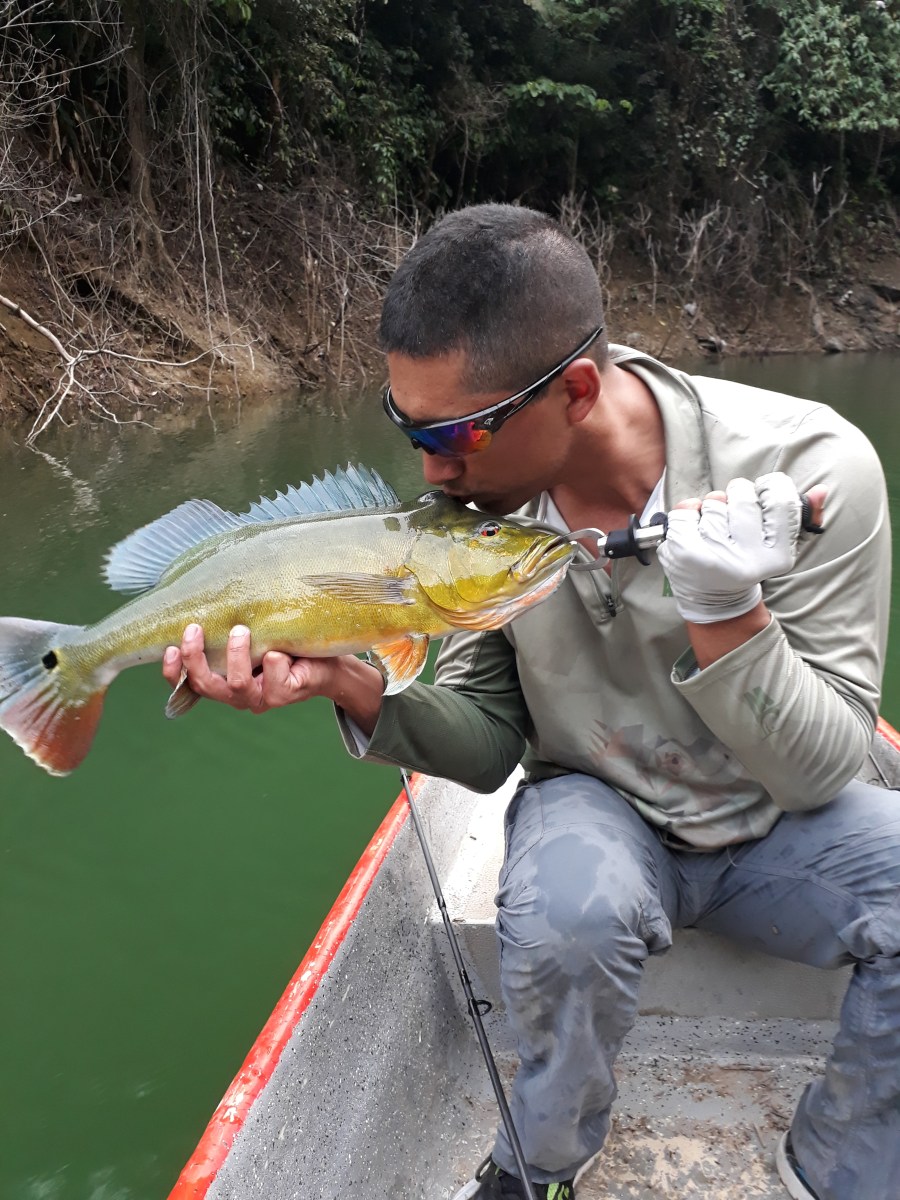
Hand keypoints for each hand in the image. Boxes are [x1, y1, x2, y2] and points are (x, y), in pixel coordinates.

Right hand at [162, 623, 340, 712]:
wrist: (325, 659)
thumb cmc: (282, 641)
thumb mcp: (252, 632)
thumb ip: (227, 625)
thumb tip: (202, 592)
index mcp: (222, 681)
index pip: (188, 683)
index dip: (173, 671)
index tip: (169, 647)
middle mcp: (236, 694)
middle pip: (205, 686)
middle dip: (196, 657)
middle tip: (195, 628)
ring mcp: (260, 698)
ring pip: (237, 685)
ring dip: (236, 655)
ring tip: (242, 630)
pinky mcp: (284, 696)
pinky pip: (273, 682)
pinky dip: (274, 661)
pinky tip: (280, 649)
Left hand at [656, 473, 814, 624]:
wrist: (714, 599)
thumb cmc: (749, 561)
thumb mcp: (781, 546)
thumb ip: (804, 516)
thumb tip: (820, 490)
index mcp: (777, 557)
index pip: (781, 501)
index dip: (771, 486)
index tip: (765, 491)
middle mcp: (746, 559)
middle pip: (743, 495)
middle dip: (738, 494)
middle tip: (735, 511)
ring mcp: (714, 556)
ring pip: (714, 500)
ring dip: (713, 506)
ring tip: (715, 527)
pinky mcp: (685, 552)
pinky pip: (686, 508)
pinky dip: (688, 512)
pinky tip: (694, 528)